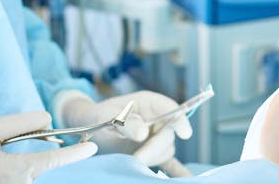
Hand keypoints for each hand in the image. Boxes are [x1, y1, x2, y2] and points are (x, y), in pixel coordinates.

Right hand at [0, 112, 96, 183]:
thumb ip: (21, 123)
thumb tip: (48, 119)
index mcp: (17, 169)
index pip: (55, 161)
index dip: (77, 154)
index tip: (93, 147)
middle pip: (54, 173)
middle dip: (66, 161)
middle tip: (78, 147)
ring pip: (44, 179)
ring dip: (52, 168)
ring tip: (52, 155)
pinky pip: (32, 182)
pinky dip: (41, 174)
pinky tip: (42, 165)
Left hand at [57, 90, 192, 166]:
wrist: (90, 129)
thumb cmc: (98, 116)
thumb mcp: (107, 115)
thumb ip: (125, 122)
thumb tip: (143, 132)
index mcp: (148, 103)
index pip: (170, 108)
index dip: (180, 119)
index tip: (185, 134)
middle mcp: (156, 118)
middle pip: (168, 133)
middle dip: (155, 147)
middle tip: (137, 158)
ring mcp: (156, 136)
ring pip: (166, 149)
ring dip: (152, 158)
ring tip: (131, 161)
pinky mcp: (152, 152)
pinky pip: (168, 161)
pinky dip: (177, 170)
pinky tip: (188, 177)